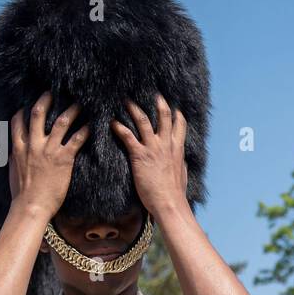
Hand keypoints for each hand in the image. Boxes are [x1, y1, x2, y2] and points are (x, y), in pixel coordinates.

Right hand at [7, 92, 85, 217]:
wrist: (30, 207)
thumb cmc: (22, 194)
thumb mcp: (14, 171)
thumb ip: (15, 157)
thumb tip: (14, 152)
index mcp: (18, 148)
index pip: (17, 122)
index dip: (22, 110)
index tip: (28, 103)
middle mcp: (32, 145)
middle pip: (37, 114)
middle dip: (45, 100)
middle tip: (52, 91)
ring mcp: (48, 150)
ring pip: (60, 122)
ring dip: (71, 110)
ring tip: (79, 102)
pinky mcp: (64, 159)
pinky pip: (77, 140)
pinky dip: (85, 130)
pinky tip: (92, 125)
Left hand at [112, 94, 187, 217]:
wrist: (169, 203)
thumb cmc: (175, 193)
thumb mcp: (182, 174)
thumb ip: (180, 163)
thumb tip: (181, 159)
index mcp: (177, 148)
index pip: (179, 124)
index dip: (176, 112)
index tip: (171, 104)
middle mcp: (166, 144)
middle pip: (163, 115)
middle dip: (157, 101)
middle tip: (151, 91)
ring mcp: (153, 148)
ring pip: (143, 120)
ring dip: (133, 107)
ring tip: (125, 98)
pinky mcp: (140, 155)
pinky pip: (127, 135)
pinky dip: (118, 126)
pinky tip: (111, 121)